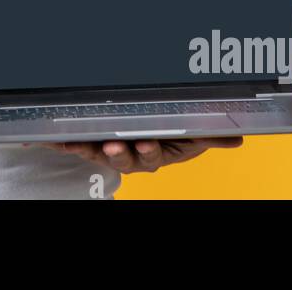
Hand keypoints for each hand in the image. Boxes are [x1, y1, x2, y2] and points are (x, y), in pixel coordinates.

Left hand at [25, 136, 243, 173]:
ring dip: (88, 148)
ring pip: (99, 151)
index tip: (145, 143)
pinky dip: (65, 140)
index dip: (147, 150)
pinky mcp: (92, 142)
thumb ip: (211, 135)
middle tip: (113, 145)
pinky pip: (77, 142)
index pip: (151, 153)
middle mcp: (131, 155)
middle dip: (117, 152)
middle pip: (123, 156)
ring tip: (78, 142)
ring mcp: (110, 150)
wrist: (147, 136)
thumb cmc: (171, 134)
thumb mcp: (192, 135)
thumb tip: (238, 139)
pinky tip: (54, 136)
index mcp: (154, 153)